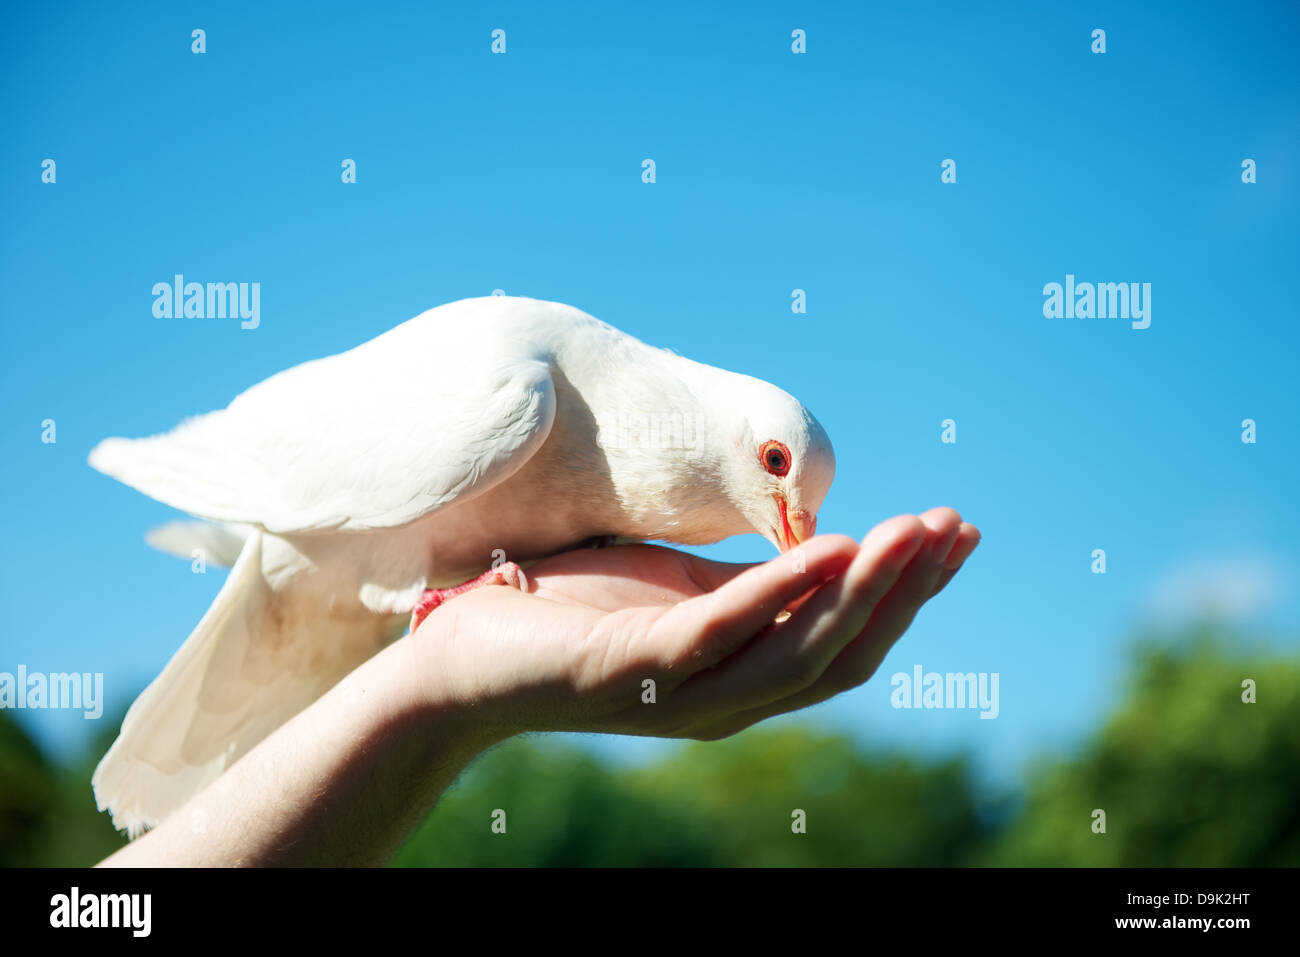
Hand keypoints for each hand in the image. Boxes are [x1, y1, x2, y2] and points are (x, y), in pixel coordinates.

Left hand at [406, 507, 979, 741]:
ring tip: (914, 532)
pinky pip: (719, 631)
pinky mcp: (631, 672)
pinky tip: (826, 548)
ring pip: (797, 652)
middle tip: (956, 528)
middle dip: (906, 592)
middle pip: (842, 655)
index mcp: (741, 674)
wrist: (465, 649)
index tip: (956, 534)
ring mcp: (680, 694)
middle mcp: (725, 699)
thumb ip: (749, 587)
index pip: (847, 642)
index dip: (907, 595)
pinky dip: (780, 591)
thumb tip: (825, 551)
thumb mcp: (682, 591)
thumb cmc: (573, 609)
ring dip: (865, 591)